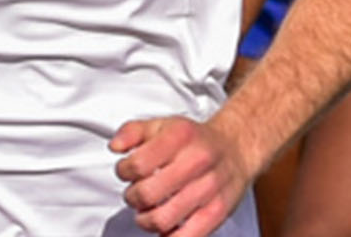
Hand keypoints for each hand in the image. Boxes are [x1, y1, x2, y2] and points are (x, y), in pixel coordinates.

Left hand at [111, 115, 252, 235]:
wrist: (236, 148)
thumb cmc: (195, 140)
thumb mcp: (162, 125)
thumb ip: (132, 131)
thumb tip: (115, 146)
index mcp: (180, 137)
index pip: (138, 164)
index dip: (123, 171)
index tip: (125, 172)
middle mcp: (196, 161)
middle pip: (147, 194)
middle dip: (132, 198)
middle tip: (135, 194)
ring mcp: (208, 189)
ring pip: (162, 219)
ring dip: (145, 220)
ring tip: (147, 212)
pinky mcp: (218, 211)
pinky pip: (188, 236)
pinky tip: (165, 228)